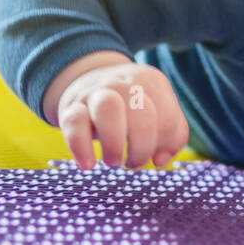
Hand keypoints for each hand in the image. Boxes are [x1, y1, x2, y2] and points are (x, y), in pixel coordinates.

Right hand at [54, 61, 189, 169]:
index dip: (162, 145)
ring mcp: (96, 92)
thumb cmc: (131, 106)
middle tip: (133, 162)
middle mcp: (124, 83)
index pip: (168, 118)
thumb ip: (172, 134)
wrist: (89, 79)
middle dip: (142, 147)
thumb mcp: (158, 110)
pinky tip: (88, 165)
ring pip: (108, 107)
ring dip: (114, 142)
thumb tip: (160, 160)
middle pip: (142, 113)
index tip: (153, 154)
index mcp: (151, 82)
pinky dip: (80, 147)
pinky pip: (74, 123)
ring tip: (114, 161)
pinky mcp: (71, 107)